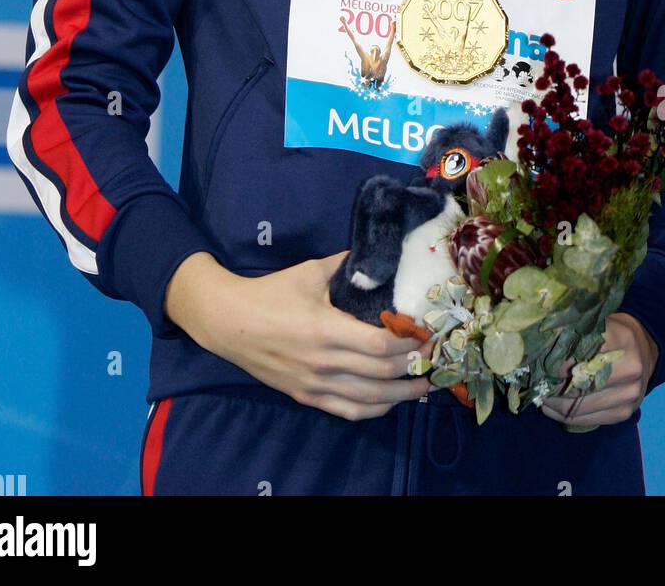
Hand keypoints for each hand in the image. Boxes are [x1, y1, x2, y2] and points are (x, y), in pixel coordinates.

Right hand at [170, 250, 434, 421]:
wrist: (228, 323)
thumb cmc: (270, 294)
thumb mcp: (309, 272)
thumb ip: (346, 265)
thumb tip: (376, 252)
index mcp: (326, 330)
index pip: (381, 344)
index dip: (411, 341)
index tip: (429, 332)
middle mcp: (324, 363)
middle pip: (383, 373)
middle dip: (415, 366)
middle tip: (435, 355)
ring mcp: (315, 385)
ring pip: (370, 399)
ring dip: (404, 395)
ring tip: (426, 385)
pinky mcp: (307, 397)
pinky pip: (349, 411)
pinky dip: (375, 408)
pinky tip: (391, 400)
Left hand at [540, 313, 659, 430]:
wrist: (644, 352)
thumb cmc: (612, 333)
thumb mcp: (597, 323)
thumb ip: (573, 331)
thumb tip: (536, 345)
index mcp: (622, 338)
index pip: (581, 352)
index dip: (555, 360)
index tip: (536, 362)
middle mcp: (631, 368)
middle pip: (579, 383)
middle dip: (550, 384)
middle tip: (532, 382)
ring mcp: (630, 394)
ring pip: (579, 406)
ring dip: (553, 403)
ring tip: (538, 395)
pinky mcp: (624, 413)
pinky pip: (587, 420)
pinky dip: (564, 415)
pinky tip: (551, 407)